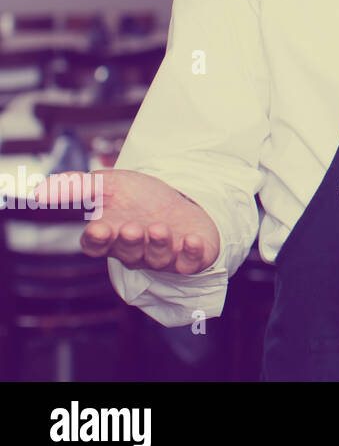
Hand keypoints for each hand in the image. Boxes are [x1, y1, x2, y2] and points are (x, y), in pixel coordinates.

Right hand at [31, 169, 219, 274]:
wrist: (179, 198)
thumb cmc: (139, 197)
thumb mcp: (109, 184)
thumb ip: (77, 187)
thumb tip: (39, 191)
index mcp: (111, 237)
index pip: (97, 246)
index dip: (97, 240)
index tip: (98, 228)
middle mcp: (135, 251)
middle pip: (127, 253)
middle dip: (130, 242)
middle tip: (132, 228)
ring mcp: (163, 256)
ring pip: (157, 259)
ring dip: (158, 245)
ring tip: (158, 229)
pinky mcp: (190, 257)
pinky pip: (191, 262)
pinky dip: (192, 253)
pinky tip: (193, 240)